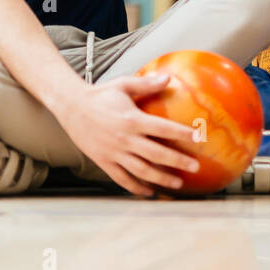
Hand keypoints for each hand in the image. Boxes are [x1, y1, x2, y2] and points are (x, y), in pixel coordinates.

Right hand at [54, 74, 201, 196]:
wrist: (70, 107)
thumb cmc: (100, 95)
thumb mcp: (124, 85)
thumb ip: (147, 83)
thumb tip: (169, 77)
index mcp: (132, 120)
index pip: (163, 129)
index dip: (182, 134)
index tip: (198, 138)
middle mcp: (124, 139)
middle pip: (156, 154)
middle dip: (177, 161)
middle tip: (195, 167)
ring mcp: (113, 152)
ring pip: (141, 170)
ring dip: (161, 178)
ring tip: (178, 184)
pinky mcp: (104, 161)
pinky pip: (122, 178)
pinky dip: (136, 187)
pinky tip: (149, 192)